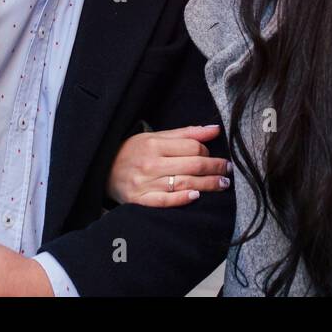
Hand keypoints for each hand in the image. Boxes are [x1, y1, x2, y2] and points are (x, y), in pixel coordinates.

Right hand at [107, 124, 231, 206]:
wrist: (103, 171)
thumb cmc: (133, 152)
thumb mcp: (155, 137)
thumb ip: (186, 134)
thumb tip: (215, 129)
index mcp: (154, 144)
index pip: (191, 147)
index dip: (208, 151)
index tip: (215, 155)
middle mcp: (150, 164)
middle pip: (192, 165)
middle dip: (215, 168)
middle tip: (228, 170)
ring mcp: (144, 184)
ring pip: (183, 183)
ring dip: (207, 185)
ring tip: (222, 184)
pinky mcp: (139, 201)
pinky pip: (164, 201)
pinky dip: (181, 199)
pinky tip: (196, 197)